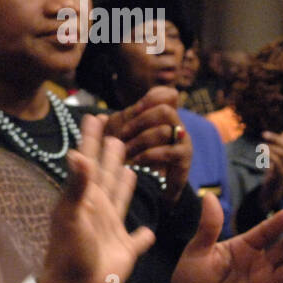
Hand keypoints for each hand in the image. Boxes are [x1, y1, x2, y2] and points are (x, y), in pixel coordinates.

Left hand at [37, 114, 155, 282]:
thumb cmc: (70, 251)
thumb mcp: (71, 214)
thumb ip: (77, 184)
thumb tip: (77, 153)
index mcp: (85, 198)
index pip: (89, 160)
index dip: (92, 138)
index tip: (95, 116)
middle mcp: (98, 209)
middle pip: (106, 175)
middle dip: (110, 155)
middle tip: (115, 133)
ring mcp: (111, 230)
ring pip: (121, 200)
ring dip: (125, 184)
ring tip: (131, 168)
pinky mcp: (124, 251)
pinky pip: (137, 240)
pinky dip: (143, 235)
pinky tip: (148, 231)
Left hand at [103, 86, 191, 202]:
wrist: (149, 188)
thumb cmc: (132, 159)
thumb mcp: (119, 141)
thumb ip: (110, 129)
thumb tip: (99, 117)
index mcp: (161, 117)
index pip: (168, 95)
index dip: (153, 97)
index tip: (134, 109)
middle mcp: (174, 126)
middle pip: (165, 109)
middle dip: (140, 121)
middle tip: (122, 134)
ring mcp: (181, 142)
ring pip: (165, 130)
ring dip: (140, 140)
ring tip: (126, 151)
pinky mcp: (183, 160)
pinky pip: (171, 152)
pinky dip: (150, 155)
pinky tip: (135, 162)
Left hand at [258, 124, 282, 211]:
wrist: (272, 190)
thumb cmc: (275, 173)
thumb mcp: (278, 158)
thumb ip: (282, 146)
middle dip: (275, 139)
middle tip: (263, 136)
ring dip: (270, 148)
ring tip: (261, 147)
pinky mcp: (280, 174)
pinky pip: (277, 163)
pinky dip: (269, 156)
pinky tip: (262, 153)